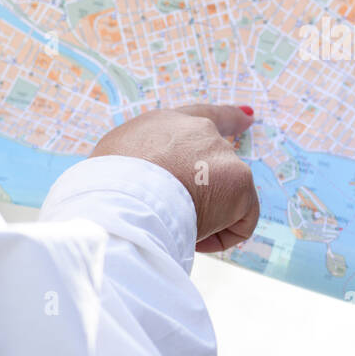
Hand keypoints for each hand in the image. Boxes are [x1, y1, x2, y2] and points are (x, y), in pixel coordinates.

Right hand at [91, 104, 259, 252]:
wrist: (121, 199)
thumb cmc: (105, 189)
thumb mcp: (115, 162)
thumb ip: (142, 164)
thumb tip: (158, 186)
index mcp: (166, 124)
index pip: (203, 116)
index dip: (228, 118)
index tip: (249, 116)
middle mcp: (199, 131)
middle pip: (216, 166)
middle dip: (210, 191)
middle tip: (189, 216)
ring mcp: (222, 154)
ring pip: (224, 199)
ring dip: (203, 218)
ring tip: (171, 227)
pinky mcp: (239, 181)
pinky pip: (239, 223)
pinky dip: (220, 238)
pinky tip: (195, 239)